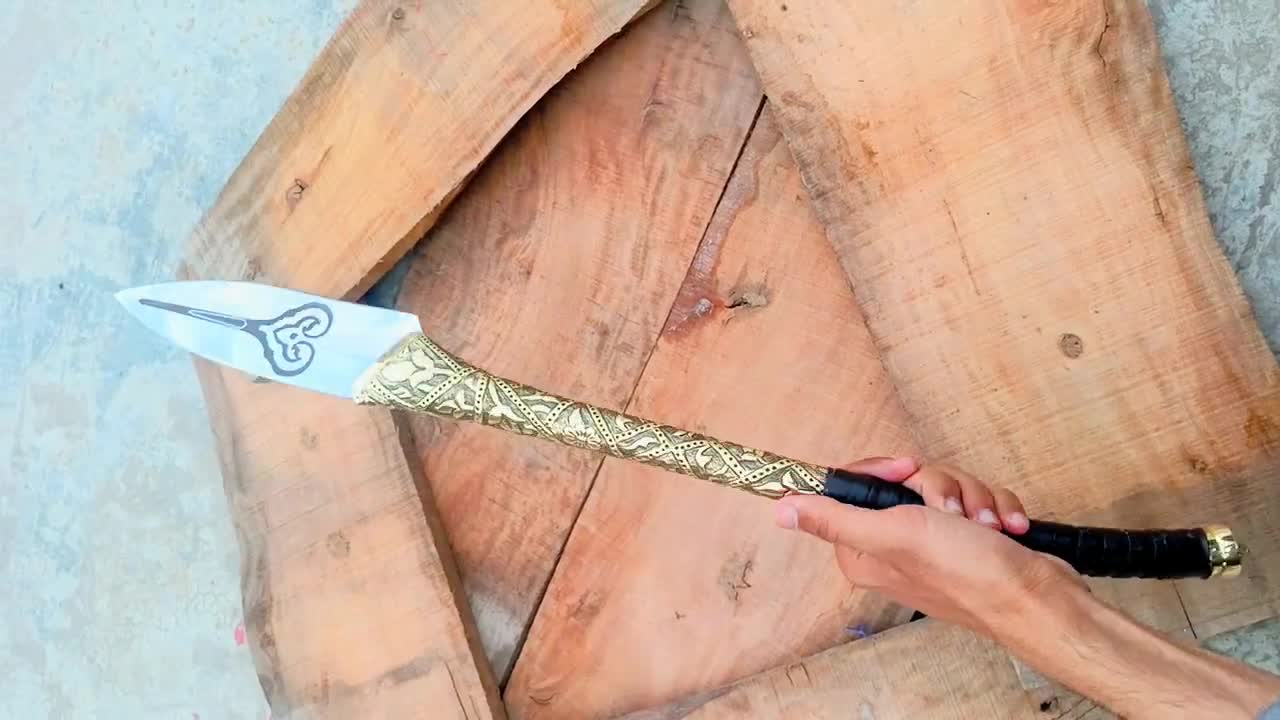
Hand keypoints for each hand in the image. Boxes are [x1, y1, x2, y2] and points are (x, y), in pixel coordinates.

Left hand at [775, 457, 1084, 638]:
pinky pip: (974, 498)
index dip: (887, 471)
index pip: (857, 482)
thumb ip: (834, 519)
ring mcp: (933, 541)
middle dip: (940, 486)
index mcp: (863, 547)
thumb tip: (781, 510)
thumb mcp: (894, 534)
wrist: (1037, 599)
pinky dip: (994, 508)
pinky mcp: (967, 537)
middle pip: (906, 479)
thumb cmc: (967, 573)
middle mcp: (893, 544)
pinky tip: (1004, 528)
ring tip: (986, 526)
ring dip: (973, 497)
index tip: (909, 473)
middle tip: (952, 512)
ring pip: (944, 484)